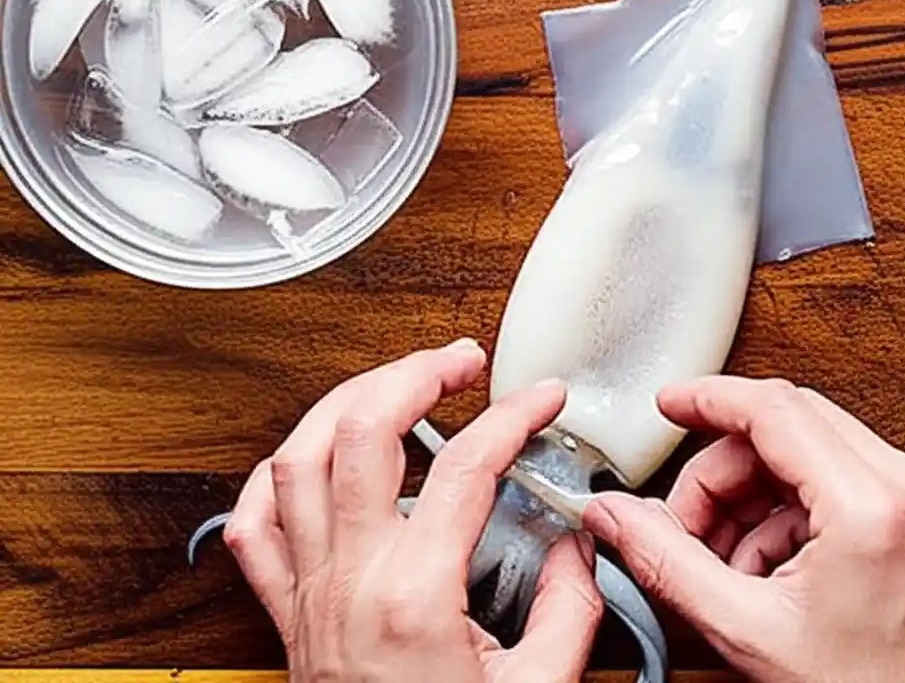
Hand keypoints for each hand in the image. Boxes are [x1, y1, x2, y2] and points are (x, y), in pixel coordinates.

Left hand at [222, 339, 603, 682]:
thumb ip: (573, 608)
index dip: (514, 416)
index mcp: (414, 597)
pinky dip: (273, 479)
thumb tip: (581, 547)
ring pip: (295, 460)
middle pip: (362, 431)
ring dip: (344, 405)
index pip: (465, 466)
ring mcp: (309, 592)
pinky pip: (250, 529)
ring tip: (392, 385)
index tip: (542, 400)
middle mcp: (349, 581)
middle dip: (416, 374)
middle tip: (461, 363)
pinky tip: (309, 459)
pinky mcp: (287, 614)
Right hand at [583, 376, 904, 682]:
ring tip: (725, 563)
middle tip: (685, 524)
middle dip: (721, 469)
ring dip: (750, 496)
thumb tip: (615, 516)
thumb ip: (669, 563)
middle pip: (786, 425)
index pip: (775, 409)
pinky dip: (783, 514)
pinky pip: (831, 480)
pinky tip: (762, 568)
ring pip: (806, 450)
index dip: (708, 400)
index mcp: (872, 505)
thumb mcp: (749, 630)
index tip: (669, 404)